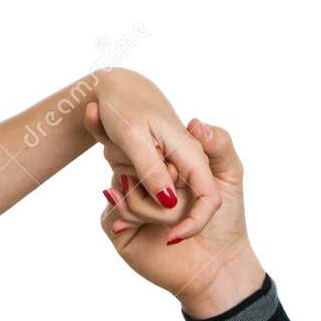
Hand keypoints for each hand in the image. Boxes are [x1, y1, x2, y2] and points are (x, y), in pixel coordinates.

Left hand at [84, 69, 217, 240]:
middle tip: (117, 198)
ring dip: (132, 201)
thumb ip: (152, 169)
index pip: (209, 199)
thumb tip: (168, 201)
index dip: (194, 223)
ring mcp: (173, 162)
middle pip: (179, 203)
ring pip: (157, 199)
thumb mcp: (133, 137)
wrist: (114, 82)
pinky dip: (127, 194)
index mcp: (188, 150)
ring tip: (111, 180)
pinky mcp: (158, 164)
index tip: (170, 238)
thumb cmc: (122, 104)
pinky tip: (111, 190)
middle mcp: (186, 158)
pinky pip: (144, 190)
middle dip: (149, 211)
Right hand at [96, 117, 263, 317]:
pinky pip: (113, 211)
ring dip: (147, 204)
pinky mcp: (118, 227)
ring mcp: (129, 202)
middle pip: (124, 157)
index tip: (105, 115)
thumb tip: (193, 121)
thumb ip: (219, 143)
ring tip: (170, 224)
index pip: (141, 138)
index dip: (131, 134)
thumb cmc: (227, 222)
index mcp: (166, 162)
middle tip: (177, 198)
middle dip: (148, 175)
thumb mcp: (229, 175)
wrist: (216, 268)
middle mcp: (144, 179)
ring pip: (119, 184)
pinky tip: (148, 229)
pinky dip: (134, 216)